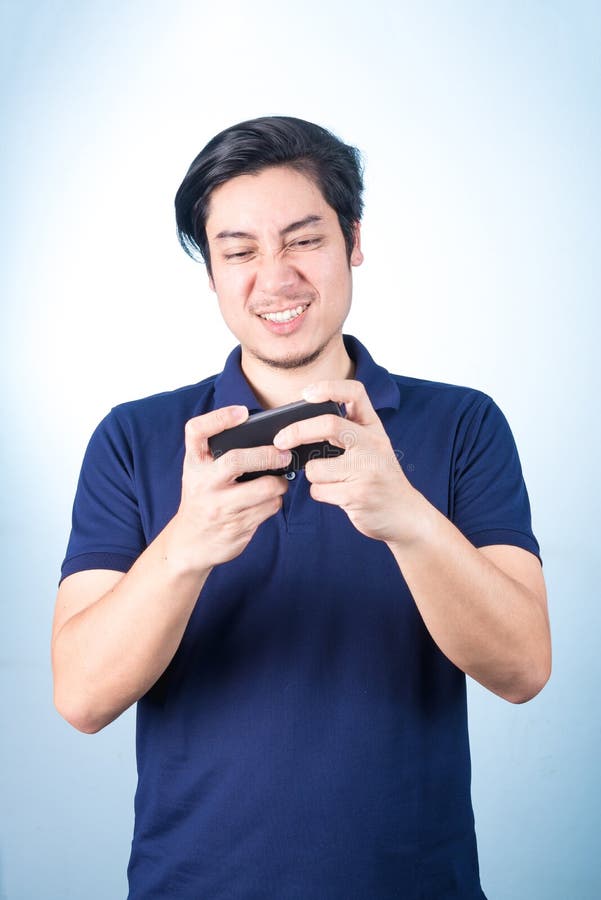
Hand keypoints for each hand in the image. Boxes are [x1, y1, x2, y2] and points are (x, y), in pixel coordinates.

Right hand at [172, 405, 290, 570]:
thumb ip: (220, 455)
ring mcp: (220, 507)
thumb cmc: (202, 499)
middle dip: (266, 455)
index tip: (242, 412)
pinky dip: (275, 501)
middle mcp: (203, 484)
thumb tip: (267, 439)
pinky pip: (269, 508)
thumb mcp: (199, 473)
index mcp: (193, 464)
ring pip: (264, 488)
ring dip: (279, 483)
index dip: (219, 417)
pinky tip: (268, 500)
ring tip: (279, 481)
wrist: (189, 543)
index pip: (196, 431)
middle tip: (283, 454)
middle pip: (236, 460)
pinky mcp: (237, 526)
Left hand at [273, 381, 417, 544]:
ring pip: (316, 466)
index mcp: (374, 427)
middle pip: (328, 424)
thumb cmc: (378, 478)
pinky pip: (318, 490)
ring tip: (332, 481)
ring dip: (313, 476)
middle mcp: (373, 444)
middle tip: (280, 440)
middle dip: (297, 432)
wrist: (405, 515)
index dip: (328, 387)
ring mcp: (366, 469)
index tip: (306, 394)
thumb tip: (297, 429)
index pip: (354, 392)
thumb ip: (345, 433)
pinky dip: (320, 493)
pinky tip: (337, 495)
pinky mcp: (357, 494)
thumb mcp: (371, 447)